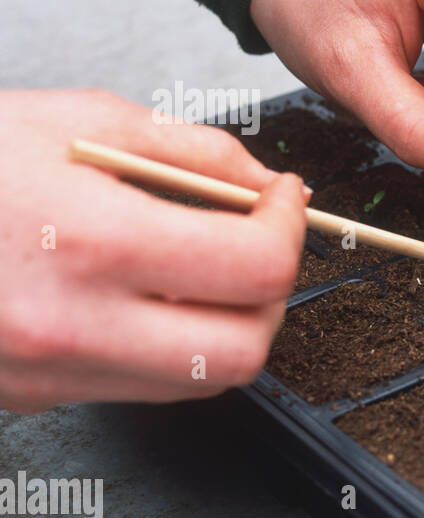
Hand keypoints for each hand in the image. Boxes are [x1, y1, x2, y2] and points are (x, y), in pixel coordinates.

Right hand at [0, 90, 306, 412]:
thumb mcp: (75, 120)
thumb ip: (190, 153)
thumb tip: (264, 187)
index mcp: (88, 243)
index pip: (255, 268)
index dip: (290, 229)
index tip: (284, 201)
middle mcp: (72, 326)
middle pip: (243, 350)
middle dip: (272, 295)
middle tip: (259, 245)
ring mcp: (51, 374)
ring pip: (200, 381)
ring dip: (227, 323)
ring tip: (203, 265)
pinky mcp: (38, 396)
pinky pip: (145, 386)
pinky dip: (172, 344)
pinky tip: (147, 293)